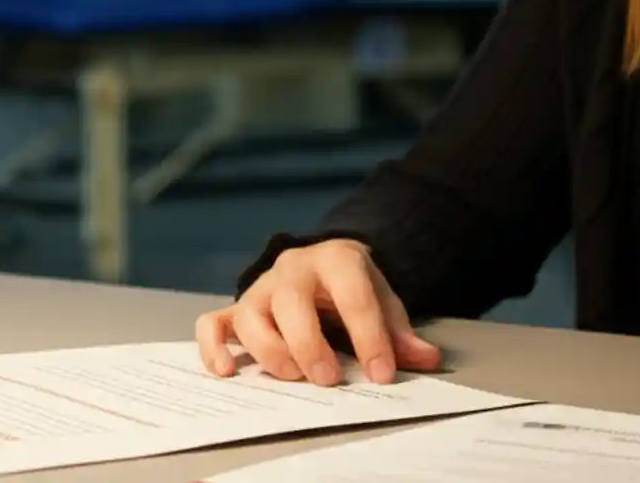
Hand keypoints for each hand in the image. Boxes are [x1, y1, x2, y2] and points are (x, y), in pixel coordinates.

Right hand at [195, 239, 441, 386]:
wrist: (324, 264)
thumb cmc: (353, 289)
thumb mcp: (383, 301)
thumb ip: (401, 333)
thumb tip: (428, 359)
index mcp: (336, 260)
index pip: (353, 296)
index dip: (369, 337)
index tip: (382, 374)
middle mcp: (292, 269)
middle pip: (291, 302)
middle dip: (310, 345)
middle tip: (330, 380)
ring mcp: (260, 288)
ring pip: (250, 316)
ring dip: (269, 351)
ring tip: (293, 376)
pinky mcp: (236, 308)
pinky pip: (212, 323)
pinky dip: (213, 349)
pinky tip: (228, 372)